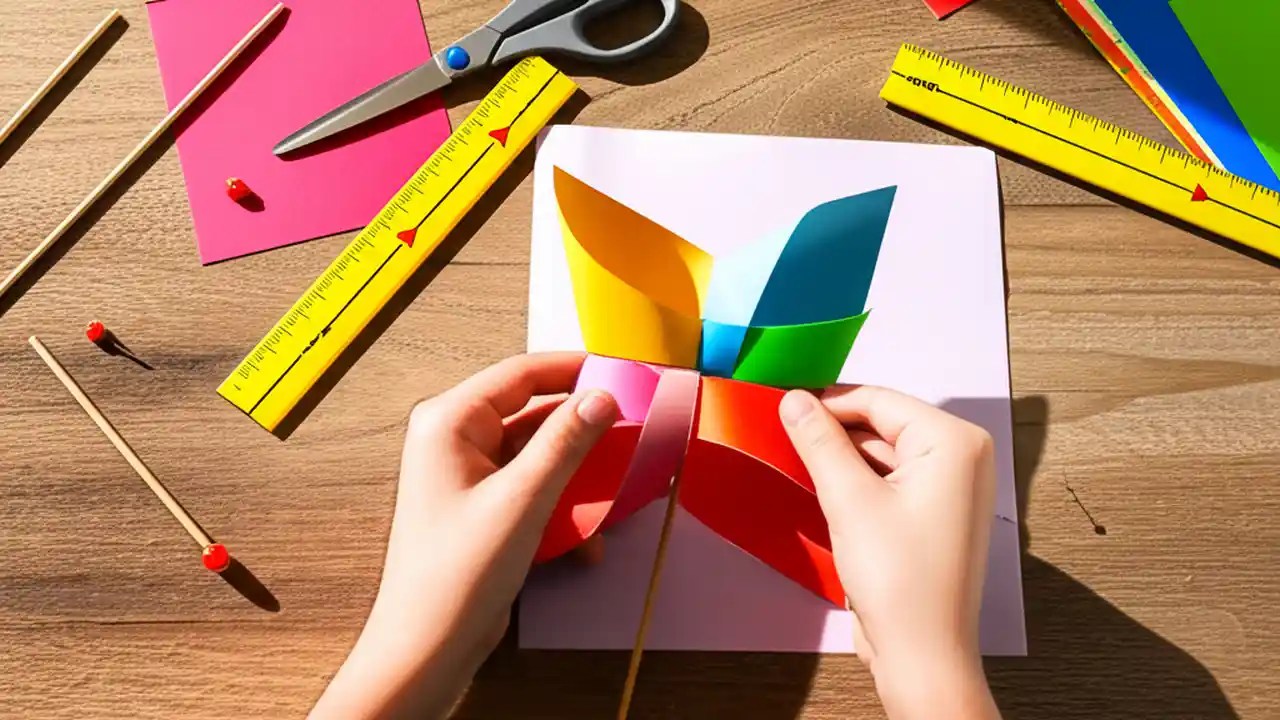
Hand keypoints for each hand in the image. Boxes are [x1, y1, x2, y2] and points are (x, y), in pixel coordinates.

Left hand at [311, 353, 616, 719]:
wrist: (426, 649)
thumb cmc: (456, 576)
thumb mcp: (523, 501)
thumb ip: (565, 443)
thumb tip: (602, 397)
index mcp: (449, 422)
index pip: (523, 373)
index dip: (577, 369)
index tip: (625, 372)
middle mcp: (455, 439)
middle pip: (535, 413)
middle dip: (583, 433)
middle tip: (630, 435)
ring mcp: (468, 474)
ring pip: (541, 454)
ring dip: (578, 478)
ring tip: (614, 496)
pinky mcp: (484, 507)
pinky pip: (534, 488)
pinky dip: (563, 509)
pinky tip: (586, 543)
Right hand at [779, 386, 999, 719]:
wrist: (923, 654)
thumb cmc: (901, 581)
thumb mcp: (848, 498)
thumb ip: (819, 441)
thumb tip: (795, 401)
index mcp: (954, 443)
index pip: (880, 400)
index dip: (828, 402)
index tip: (784, 408)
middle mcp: (963, 459)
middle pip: (884, 423)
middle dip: (835, 431)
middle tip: (785, 436)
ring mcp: (952, 489)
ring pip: (884, 453)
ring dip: (843, 459)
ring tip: (800, 466)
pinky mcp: (936, 516)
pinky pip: (891, 481)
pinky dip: (858, 482)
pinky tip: (826, 493)